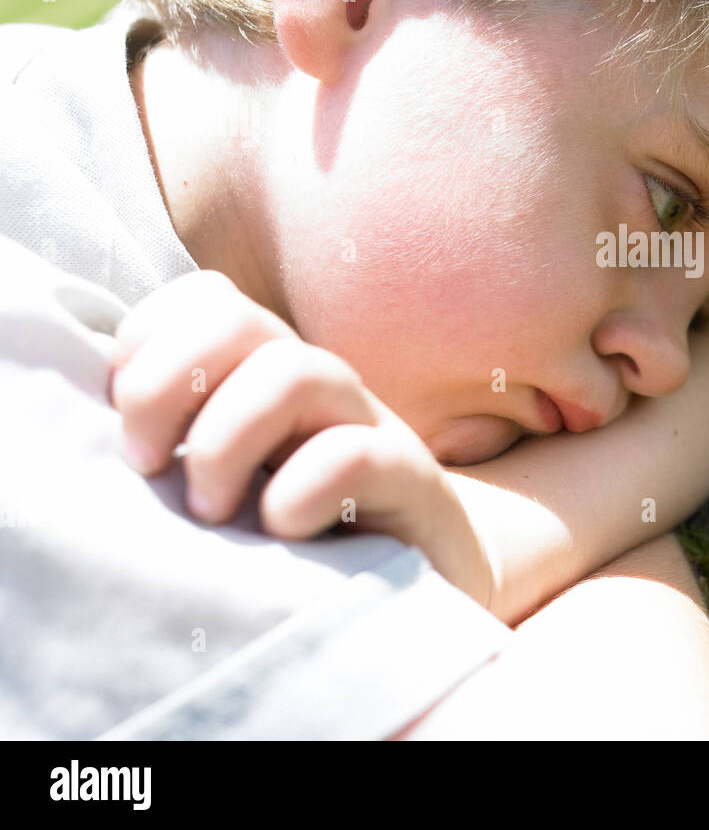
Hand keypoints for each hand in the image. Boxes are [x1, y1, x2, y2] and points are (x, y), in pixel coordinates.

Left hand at [107, 270, 493, 608]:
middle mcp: (321, 386)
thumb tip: (116, 428)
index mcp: (273, 374)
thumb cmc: (317, 530)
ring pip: (298, 371)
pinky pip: (356, 453)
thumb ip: (188, 437)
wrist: (431, 571)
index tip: (124, 422)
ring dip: (227, 440)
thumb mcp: (239, 477)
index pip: (207, 299)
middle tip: (147, 466)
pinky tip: (284, 528)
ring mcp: (373, 426)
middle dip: (167, 384)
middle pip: (238, 319)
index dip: (145, 341)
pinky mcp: (415, 483)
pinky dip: (302, 488)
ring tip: (211, 512)